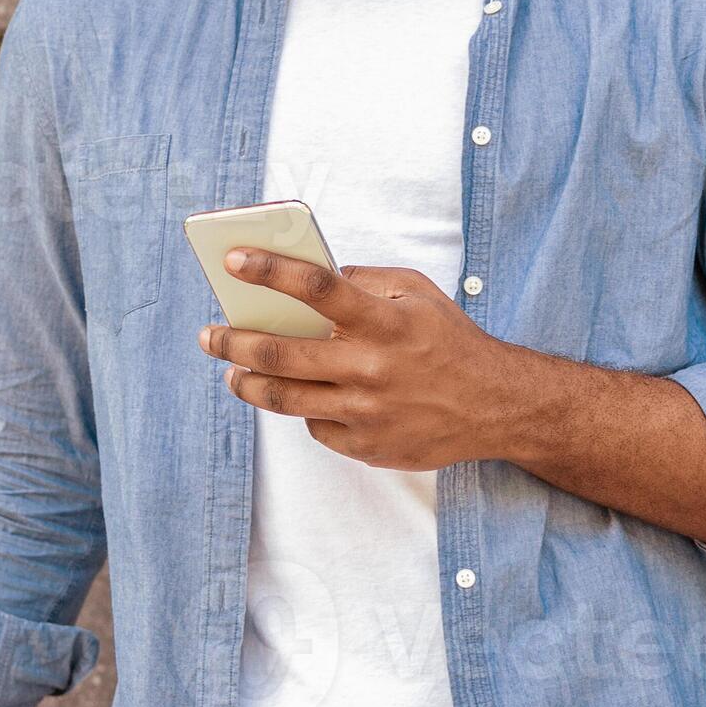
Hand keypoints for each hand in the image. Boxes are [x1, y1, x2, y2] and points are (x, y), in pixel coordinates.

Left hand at [198, 249, 546, 470]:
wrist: (495, 406)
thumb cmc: (450, 341)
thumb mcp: (418, 292)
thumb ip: (366, 279)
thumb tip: (310, 276)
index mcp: (384, 321)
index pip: (315, 288)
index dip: (268, 271)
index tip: (232, 260)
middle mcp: (372, 367)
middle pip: (282, 354)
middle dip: (234, 342)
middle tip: (209, 335)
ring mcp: (366, 412)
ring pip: (284, 399)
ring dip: (247, 383)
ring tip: (232, 373)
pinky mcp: (366, 446)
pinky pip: (315, 426)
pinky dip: (304, 409)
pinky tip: (302, 398)